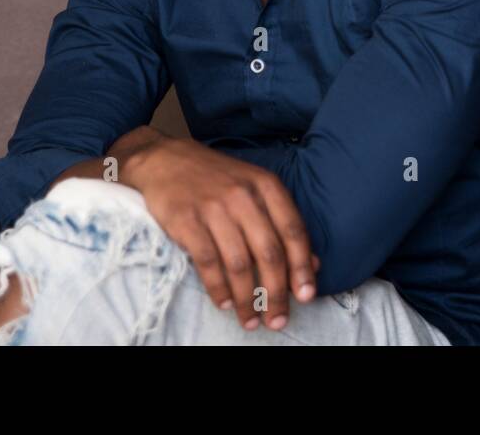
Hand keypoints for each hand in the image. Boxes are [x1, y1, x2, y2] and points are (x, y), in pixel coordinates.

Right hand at [123, 134, 319, 332]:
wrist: (166, 159)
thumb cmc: (218, 179)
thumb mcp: (256, 189)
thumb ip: (283, 222)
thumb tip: (313, 263)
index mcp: (267, 186)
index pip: (293, 231)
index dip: (302, 267)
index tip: (306, 296)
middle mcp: (244, 195)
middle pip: (269, 253)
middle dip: (276, 293)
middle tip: (276, 320)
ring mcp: (214, 207)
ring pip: (239, 263)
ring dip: (247, 298)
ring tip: (250, 320)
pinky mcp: (186, 220)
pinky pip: (207, 263)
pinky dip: (218, 288)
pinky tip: (225, 303)